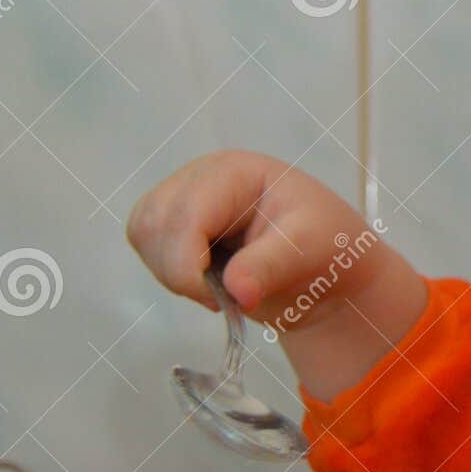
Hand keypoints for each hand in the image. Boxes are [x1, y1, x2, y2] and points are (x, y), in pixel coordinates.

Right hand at [126, 149, 427, 399]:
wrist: (326, 270)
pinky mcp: (177, 226)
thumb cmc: (326, 246)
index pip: (185, 213)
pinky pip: (149, 249)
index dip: (187, 263)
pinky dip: (171, 273)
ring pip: (143, 235)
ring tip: (218, 287)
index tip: (217, 299)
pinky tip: (207, 280)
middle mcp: (202, 178)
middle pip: (153, 222)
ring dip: (172, 273)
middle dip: (179, 270)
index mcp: (234, 172)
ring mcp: (186, 199)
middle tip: (222, 296)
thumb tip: (237, 291)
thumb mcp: (309, 251)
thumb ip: (270, 267)